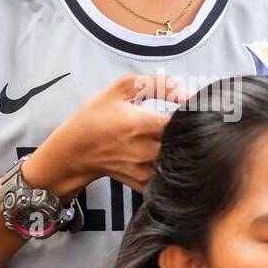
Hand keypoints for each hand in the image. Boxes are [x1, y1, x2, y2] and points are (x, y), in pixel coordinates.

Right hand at [26, 72, 189, 196]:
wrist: (74, 151)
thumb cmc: (95, 117)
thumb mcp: (120, 90)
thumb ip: (156, 85)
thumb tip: (186, 93)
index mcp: (141, 124)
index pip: (183, 121)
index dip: (193, 115)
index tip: (193, 110)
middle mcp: (145, 150)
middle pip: (184, 143)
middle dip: (189, 134)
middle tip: (187, 124)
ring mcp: (144, 170)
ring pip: (178, 161)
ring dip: (182, 150)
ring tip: (176, 139)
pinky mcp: (143, 183)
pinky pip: (167, 177)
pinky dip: (172, 166)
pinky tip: (166, 154)